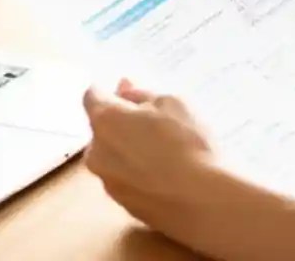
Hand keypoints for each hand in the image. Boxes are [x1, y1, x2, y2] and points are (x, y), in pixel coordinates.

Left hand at [82, 80, 219, 234]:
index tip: (129, 93)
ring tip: (164, 153)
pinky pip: (124, 179)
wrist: (201, 201)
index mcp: (105, 120)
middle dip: (121, 122)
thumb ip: (141, 94)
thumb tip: (123, 89)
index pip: (92, 96)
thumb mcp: (172, 103)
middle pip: (101, 128)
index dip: (110, 92)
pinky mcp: (121, 204)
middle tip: (155, 124)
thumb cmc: (188, 144)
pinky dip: (136, 173)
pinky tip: (164, 175)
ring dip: (128, 149)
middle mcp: (96, 151)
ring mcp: (107, 181)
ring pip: (111, 156)